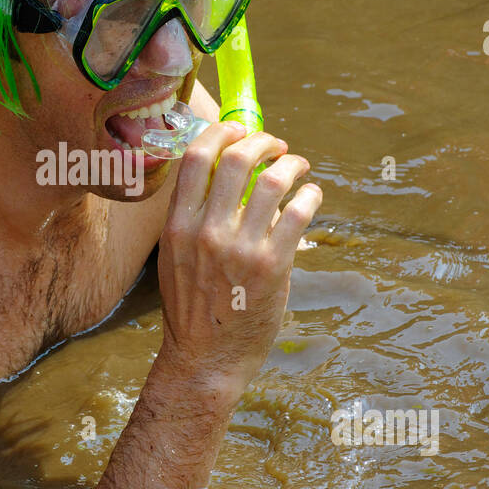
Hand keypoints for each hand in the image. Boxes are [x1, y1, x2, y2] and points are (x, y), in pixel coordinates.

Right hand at [157, 122, 321, 389]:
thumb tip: (223, 174)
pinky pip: (299, 212)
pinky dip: (310, 194)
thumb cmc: (192, 309)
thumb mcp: (177, 258)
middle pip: (237, 159)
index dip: (221, 133)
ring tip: (298, 166)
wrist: (205, 359)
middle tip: (275, 145)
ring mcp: (241, 249)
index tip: (238, 129)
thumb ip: (194, 218)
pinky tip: (311, 195)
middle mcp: (206, 232)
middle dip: (262, 141)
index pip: (195, 159)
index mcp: (178, 226)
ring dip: (292, 164)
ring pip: (274, 181)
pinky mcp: (273, 266)